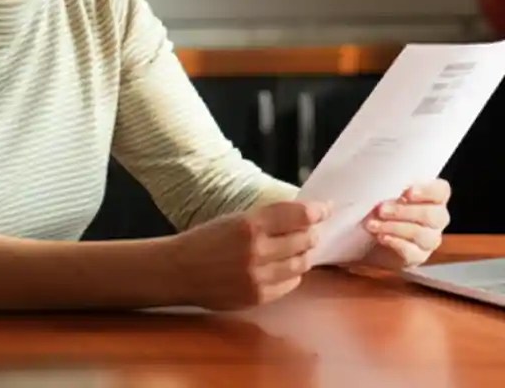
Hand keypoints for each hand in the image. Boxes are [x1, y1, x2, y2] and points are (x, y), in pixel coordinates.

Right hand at [166, 200, 330, 309]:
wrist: (179, 271)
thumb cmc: (207, 239)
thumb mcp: (236, 219)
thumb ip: (269, 219)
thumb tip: (304, 216)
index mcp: (250, 225)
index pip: (297, 215)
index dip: (317, 211)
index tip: (325, 209)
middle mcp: (257, 251)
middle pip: (304, 240)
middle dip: (311, 234)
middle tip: (311, 232)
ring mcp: (258, 277)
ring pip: (301, 264)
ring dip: (304, 255)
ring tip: (299, 250)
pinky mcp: (257, 297)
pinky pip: (290, 284)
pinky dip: (292, 275)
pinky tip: (284, 268)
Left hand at [358, 179, 450, 269]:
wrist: (368, 238)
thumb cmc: (380, 207)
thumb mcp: (384, 192)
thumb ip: (390, 186)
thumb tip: (379, 182)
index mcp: (433, 196)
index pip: (441, 190)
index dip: (427, 191)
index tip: (407, 193)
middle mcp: (437, 217)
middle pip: (432, 215)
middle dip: (404, 211)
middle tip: (381, 209)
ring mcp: (430, 239)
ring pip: (422, 235)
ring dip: (395, 228)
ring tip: (373, 224)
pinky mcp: (419, 256)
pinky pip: (413, 252)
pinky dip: (396, 243)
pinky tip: (382, 237)